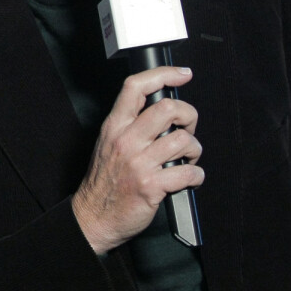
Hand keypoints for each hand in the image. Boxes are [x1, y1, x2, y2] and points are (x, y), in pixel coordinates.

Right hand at [73, 66, 203, 253]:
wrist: (94, 216)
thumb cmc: (104, 181)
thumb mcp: (108, 143)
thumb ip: (131, 125)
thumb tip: (164, 113)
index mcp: (114, 126)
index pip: (136, 87)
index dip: (163, 74)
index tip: (182, 74)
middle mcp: (126, 140)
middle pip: (168, 109)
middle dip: (189, 116)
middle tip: (187, 128)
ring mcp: (138, 163)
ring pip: (183, 141)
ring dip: (194, 150)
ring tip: (187, 158)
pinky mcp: (151, 186)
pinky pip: (189, 173)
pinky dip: (196, 176)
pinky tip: (188, 178)